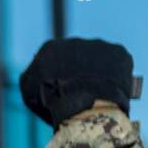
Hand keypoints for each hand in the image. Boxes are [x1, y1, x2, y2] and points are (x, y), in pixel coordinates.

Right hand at [19, 38, 133, 126]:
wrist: (84, 106)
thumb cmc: (53, 104)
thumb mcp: (29, 92)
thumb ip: (31, 75)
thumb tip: (35, 68)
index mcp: (50, 48)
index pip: (53, 58)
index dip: (57, 75)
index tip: (60, 88)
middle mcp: (75, 40)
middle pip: (76, 55)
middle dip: (78, 70)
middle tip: (80, 91)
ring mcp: (98, 45)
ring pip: (98, 57)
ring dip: (98, 71)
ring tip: (97, 92)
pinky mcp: (119, 52)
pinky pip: (117, 62)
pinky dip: (115, 74)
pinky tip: (110, 88)